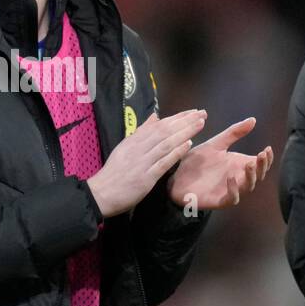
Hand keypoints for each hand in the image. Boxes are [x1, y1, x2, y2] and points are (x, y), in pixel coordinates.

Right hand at [85, 110, 206, 217]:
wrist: (101, 193)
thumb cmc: (114, 172)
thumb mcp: (125, 147)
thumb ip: (141, 133)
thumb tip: (155, 117)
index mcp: (134, 140)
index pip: (159, 124)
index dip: (177, 117)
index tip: (193, 112)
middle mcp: (139, 148)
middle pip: (165, 131)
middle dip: (185, 121)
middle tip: (203, 113)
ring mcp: (142, 162)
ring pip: (166, 143)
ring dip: (184, 133)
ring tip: (200, 124)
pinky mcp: (145, 177)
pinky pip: (163, 163)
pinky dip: (176, 153)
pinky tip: (188, 145)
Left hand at [167, 116, 273, 207]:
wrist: (176, 176)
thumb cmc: (197, 162)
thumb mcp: (216, 144)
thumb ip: (234, 133)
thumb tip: (253, 119)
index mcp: (238, 165)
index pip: (260, 164)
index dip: (267, 159)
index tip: (267, 148)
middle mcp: (237, 178)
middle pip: (257, 176)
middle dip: (262, 166)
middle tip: (262, 154)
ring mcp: (229, 190)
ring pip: (248, 187)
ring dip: (251, 176)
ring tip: (250, 164)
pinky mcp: (218, 200)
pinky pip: (232, 198)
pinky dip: (234, 190)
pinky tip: (231, 178)